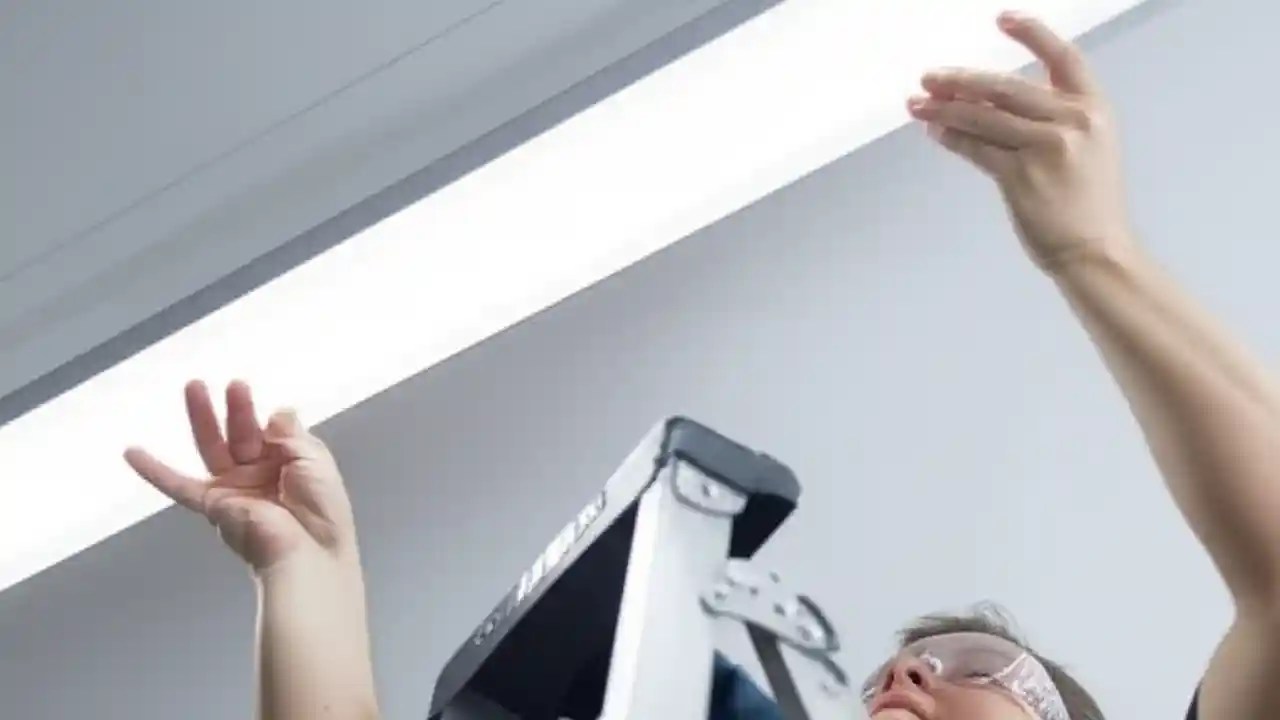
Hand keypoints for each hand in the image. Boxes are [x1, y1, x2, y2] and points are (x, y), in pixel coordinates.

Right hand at [124, 380, 356, 574]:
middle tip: (234, 384)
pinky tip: (131, 452)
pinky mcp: (213, 504)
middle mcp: (258, 472)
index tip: (275, 414)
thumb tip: (278, 411)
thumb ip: (292, 435)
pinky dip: (155, 471)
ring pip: (213, 446)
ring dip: (203, 417)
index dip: (273, 421)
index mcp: (287, 462)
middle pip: (241, 432)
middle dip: (238, 409)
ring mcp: (233, 486)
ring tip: (194, 386)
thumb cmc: (321, 509)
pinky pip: (178, 486)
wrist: (310, 552)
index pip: (273, 431)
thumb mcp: (315, 462)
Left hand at [907, 11, 1135, 274]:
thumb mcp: (1087, 146)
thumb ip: (1050, 118)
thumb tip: (984, 101)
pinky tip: (936, 130)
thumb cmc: (1087, 203)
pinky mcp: (1021, 176)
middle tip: (929, 77)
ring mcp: (1046, 148)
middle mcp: (1072, 122)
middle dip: (961, 80)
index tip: (1003, 18)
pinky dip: (952, 137)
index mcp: (1093, 108)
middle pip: (1005, 87)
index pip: (1063, 57)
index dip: (1032, 33)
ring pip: (983, 117)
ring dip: (944, 108)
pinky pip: (976, 148)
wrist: (1096, 250)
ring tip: (917, 103)